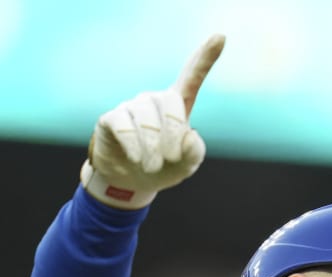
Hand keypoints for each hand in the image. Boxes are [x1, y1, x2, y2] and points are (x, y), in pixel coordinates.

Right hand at [80, 34, 225, 209]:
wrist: (131, 183)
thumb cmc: (164, 167)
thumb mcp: (186, 164)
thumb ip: (194, 151)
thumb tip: (187, 135)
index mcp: (178, 106)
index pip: (192, 76)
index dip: (206, 57)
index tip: (220, 37)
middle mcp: (154, 101)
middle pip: (169, 103)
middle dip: (172, 134)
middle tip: (170, 158)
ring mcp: (132, 108)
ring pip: (145, 117)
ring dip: (151, 146)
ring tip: (151, 165)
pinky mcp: (111, 118)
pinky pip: (122, 124)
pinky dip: (132, 144)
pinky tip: (135, 157)